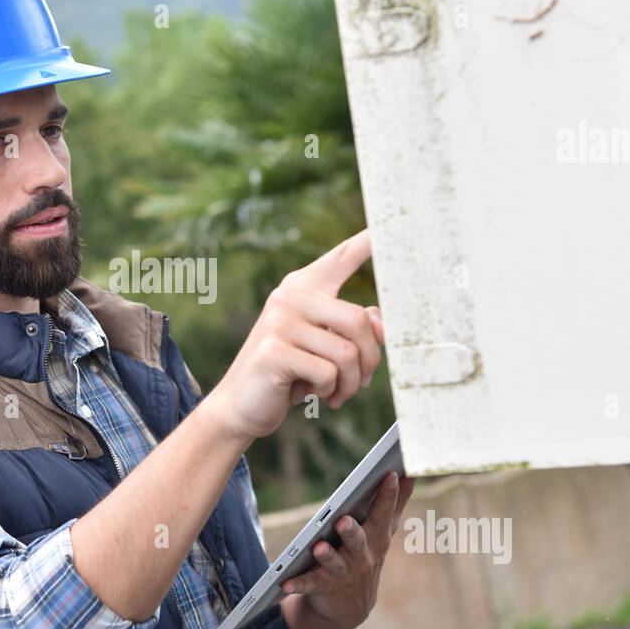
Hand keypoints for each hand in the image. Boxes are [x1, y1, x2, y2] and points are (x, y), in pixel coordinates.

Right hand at [204, 229, 384, 441]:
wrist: (241, 404)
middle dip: (370, 360)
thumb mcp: (323, 347)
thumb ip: (351, 330)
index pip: (341, 258)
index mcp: (303, 288)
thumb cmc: (289, 373)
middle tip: (361, 382)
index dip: (368, 242)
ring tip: (337, 392)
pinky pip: (327, 373)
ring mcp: (279, 322)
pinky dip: (329, 391)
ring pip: (347, 353)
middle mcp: (289, 297)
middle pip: (358, 321)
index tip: (388, 223)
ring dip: (350, 382)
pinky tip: (314, 393)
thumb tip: (382, 323)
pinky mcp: (274, 351)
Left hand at [280, 470, 414, 628]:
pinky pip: (310, 584)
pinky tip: (286, 583)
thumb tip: (410, 471)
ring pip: (335, 563)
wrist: (352, 607)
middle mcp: (362, 557)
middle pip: (358, 541)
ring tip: (317, 548)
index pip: (384, 514)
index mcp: (377, 538)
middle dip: (352, 531)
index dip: (388, 495)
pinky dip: (299, 584)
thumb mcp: (383, 532)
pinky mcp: (324, 587)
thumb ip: (396, 502)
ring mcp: (343, 573)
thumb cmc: (368, 555)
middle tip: (344, 519)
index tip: (391, 474)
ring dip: (327, 556)